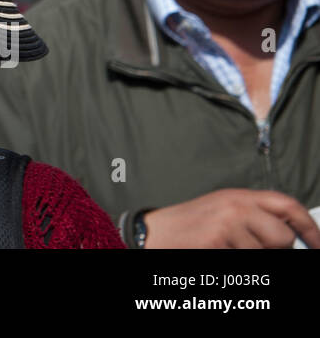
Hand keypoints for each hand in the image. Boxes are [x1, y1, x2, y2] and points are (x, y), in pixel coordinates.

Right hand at [144, 189, 319, 248]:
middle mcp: (235, 206)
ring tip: (228, 248)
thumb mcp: (223, 210)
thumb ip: (253, 216)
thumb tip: (288, 235)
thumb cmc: (190, 226)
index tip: (318, 243)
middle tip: (255, 248)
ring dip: (251, 256)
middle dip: (276, 249)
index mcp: (238, 195)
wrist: (154, 233)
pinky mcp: (218, 241)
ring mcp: (227, 224)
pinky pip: (245, 260)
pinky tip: (218, 252)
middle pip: (281, 235)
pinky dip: (233, 261)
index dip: (309, 226)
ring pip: (264, 253)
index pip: (287, 205)